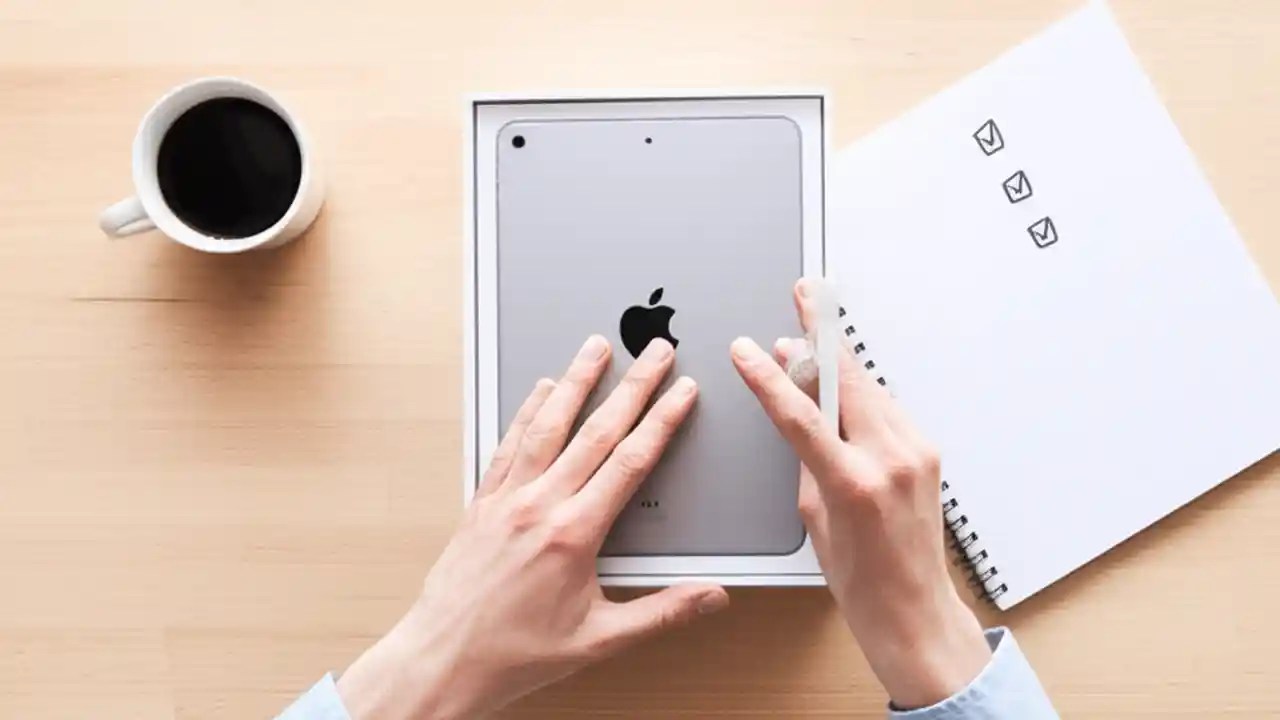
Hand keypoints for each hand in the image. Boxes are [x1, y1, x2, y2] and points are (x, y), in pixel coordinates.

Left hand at [337, 336, 728, 719]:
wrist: (445, 660)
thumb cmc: (515, 655)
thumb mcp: (601, 640)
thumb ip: (662, 613)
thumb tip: (710, 597)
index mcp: (574, 534)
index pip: (630, 462)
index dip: (662, 421)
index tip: (682, 392)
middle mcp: (539, 506)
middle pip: (596, 431)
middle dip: (632, 386)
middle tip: (655, 353)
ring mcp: (507, 499)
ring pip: (548, 425)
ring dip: (575, 381)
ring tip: (595, 347)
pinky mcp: (482, 503)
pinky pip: (508, 444)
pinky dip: (527, 412)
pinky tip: (539, 390)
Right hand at [730, 280, 990, 709]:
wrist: (914, 612)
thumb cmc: (862, 581)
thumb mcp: (815, 519)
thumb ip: (808, 461)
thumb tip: (803, 421)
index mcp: (852, 482)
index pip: (799, 415)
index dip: (767, 377)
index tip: (746, 351)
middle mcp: (890, 460)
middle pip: (846, 380)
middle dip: (819, 336)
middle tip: (804, 296)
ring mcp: (916, 453)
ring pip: (868, 388)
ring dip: (837, 363)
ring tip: (809, 339)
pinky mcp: (928, 453)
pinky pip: (888, 407)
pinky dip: (861, 392)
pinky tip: (842, 385)